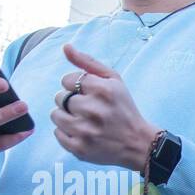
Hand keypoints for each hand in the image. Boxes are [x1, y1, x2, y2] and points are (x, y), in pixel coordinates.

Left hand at [50, 44, 158, 170]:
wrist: (138, 144)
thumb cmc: (124, 108)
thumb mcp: (114, 81)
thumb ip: (88, 62)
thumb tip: (66, 47)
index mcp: (103, 90)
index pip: (67, 80)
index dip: (76, 87)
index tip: (89, 95)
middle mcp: (94, 110)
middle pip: (59, 97)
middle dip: (71, 102)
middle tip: (89, 110)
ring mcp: (85, 131)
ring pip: (55, 115)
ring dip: (66, 117)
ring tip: (84, 121)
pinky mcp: (80, 148)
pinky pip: (58, 133)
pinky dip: (67, 133)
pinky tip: (83, 133)